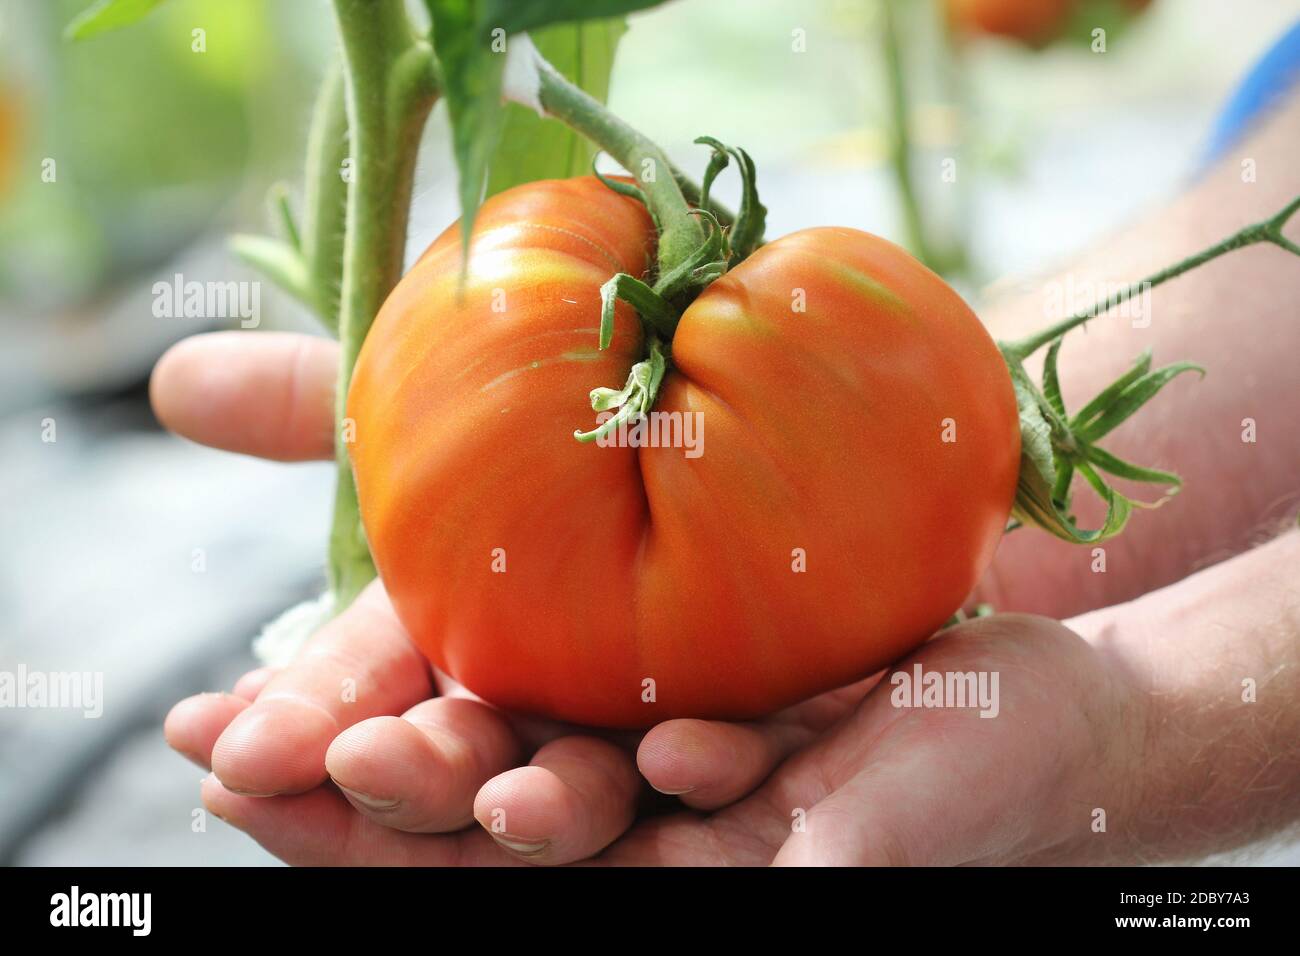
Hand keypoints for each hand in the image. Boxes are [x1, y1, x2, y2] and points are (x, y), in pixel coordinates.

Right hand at [153, 331, 864, 864]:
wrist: (945, 590)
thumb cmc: (722, 521)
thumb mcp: (551, 443)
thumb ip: (385, 423)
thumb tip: (182, 383)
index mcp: (524, 679)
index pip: (397, 718)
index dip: (309, 735)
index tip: (213, 736)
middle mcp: (596, 752)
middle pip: (476, 797)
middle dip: (405, 792)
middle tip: (333, 756)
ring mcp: (700, 805)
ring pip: (593, 835)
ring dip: (533, 811)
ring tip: (489, 790)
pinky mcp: (812, 825)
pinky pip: (753, 827)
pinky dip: (706, 785)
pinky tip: (680, 750)